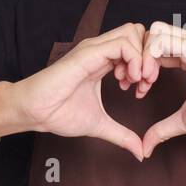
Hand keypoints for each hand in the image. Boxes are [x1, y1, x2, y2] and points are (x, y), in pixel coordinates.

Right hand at [12, 22, 152, 159]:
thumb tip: (141, 152)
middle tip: (145, 82)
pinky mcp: (88, 53)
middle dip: (150, 56)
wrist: (34, 112)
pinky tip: (128, 80)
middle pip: (139, 32)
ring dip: (143, 57)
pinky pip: (122, 44)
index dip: (148, 65)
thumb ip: (123, 135)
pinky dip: (134, 60)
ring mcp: (94, 49)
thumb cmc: (59, 113)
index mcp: (104, 61)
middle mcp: (101, 50)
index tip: (143, 89)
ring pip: (133, 32)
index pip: (137, 46)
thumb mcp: (101, 125)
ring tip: (137, 81)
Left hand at [140, 21, 185, 157]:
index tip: (138, 89)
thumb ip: (162, 129)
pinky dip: (149, 58)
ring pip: (154, 32)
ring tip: (144, 82)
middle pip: (151, 34)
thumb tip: (145, 147)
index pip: (156, 46)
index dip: (141, 65)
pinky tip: (150, 79)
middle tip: (137, 83)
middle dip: (138, 55)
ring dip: (142, 56)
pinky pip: (163, 41)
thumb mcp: (183, 120)